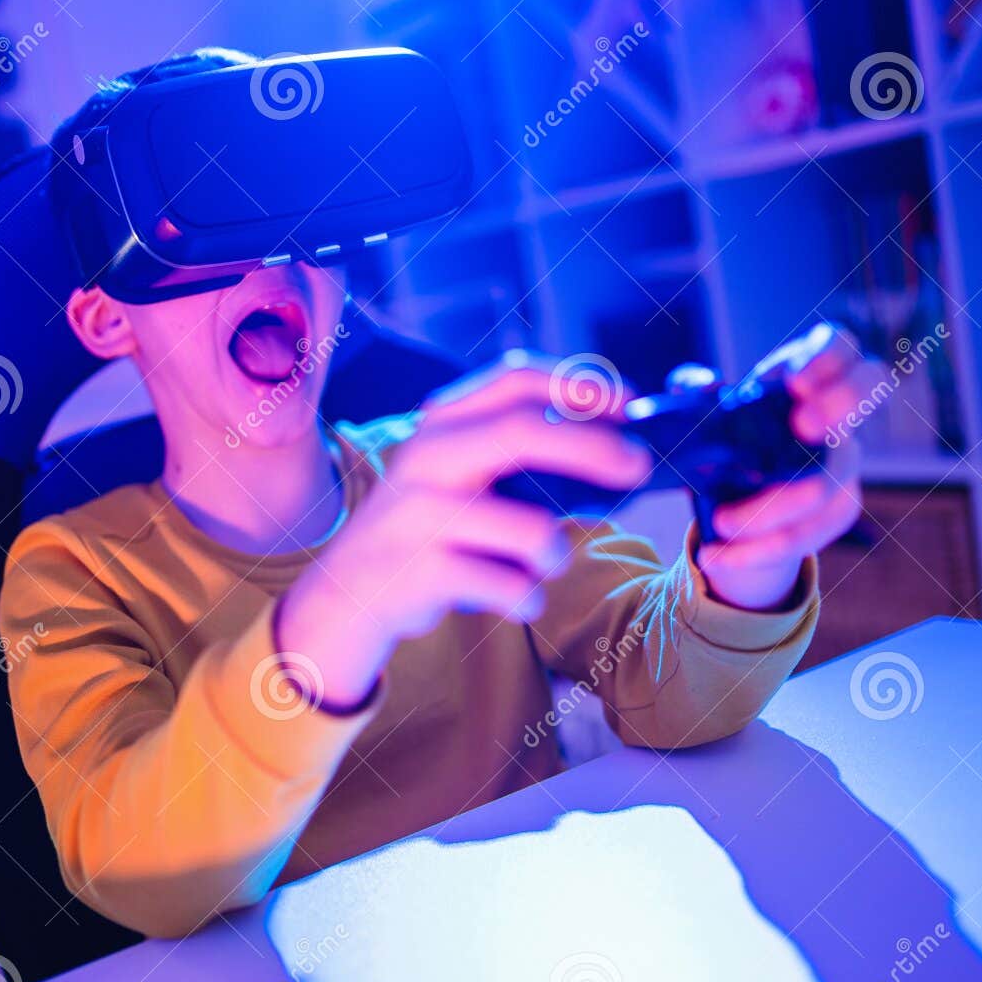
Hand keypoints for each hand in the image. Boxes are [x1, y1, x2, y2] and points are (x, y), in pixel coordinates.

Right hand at [276, 355, 651, 708]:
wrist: (344, 596)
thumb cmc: (424, 532)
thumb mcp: (455, 474)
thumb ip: (513, 450)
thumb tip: (614, 448)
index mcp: (440, 425)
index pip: (512, 379)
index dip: (576, 384)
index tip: (626, 402)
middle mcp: (426, 458)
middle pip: (522, 431)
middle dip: (593, 447)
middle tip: (637, 466)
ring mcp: (419, 515)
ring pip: (529, 528)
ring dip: (557, 553)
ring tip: (546, 566)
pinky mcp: (420, 571)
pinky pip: (510, 586)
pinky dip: (528, 598)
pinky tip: (516, 601)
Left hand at [693, 324, 885, 611]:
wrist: (728, 502)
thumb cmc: (721, 442)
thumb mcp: (699, 416)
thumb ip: (692, 392)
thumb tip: (705, 386)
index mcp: (805, 377)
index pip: (841, 345)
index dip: (829, 357)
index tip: (795, 383)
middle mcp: (836, 414)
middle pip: (874, 385)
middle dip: (842, 403)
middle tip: (802, 427)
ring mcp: (844, 463)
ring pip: (828, 485)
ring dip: (769, 509)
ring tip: (720, 522)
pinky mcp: (838, 510)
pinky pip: (809, 534)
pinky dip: (757, 551)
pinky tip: (718, 555)